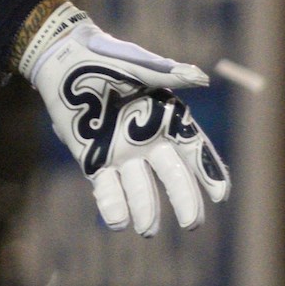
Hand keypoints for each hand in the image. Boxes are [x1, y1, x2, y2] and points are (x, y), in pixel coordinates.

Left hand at [28, 11, 231, 234]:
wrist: (63, 58)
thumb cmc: (104, 56)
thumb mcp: (136, 64)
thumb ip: (165, 73)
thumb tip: (199, 77)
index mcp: (166, 118)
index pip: (194, 150)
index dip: (208, 171)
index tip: (221, 194)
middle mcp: (148, 141)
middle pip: (172, 176)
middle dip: (184, 200)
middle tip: (192, 224)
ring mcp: (121, 153)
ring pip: (139, 187)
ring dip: (144, 208)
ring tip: (146, 230)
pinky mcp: (93, 159)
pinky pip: (106, 187)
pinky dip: (112, 204)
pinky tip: (117, 221)